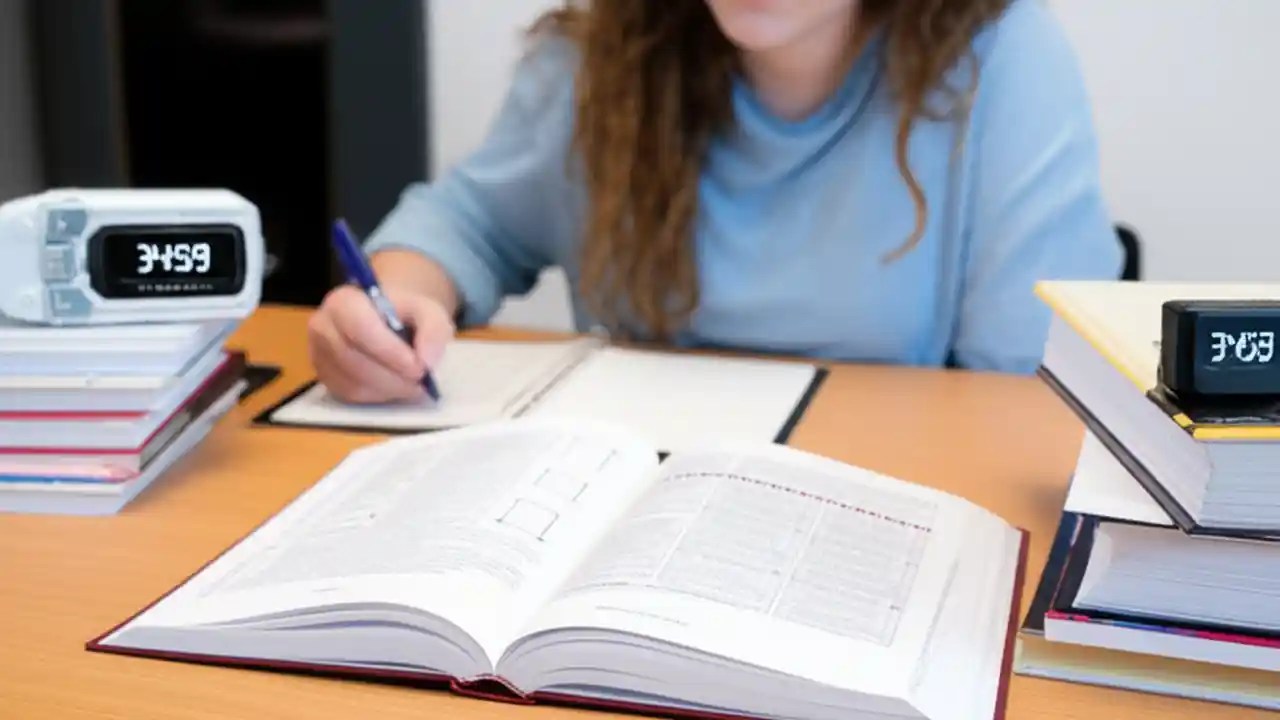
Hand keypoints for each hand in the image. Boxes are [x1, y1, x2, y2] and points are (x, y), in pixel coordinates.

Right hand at [307, 284, 454, 403]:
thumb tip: (426, 361)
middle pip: (354, 360)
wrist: (384, 320)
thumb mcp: (428, 311)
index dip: (389, 351)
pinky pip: (351, 396)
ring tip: (413, 385)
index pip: (360, 328)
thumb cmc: (403, 314)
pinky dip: (379, 396)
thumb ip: (433, 329)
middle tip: (421, 382)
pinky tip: (395, 387)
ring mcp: (320, 356)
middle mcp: (323, 327)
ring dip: (389, 389)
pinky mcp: (326, 380)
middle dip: (393, 377)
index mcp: (343, 302)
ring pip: (353, 383)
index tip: (419, 367)